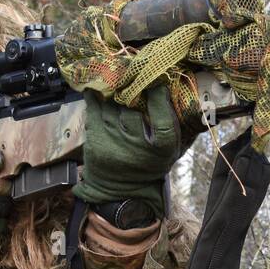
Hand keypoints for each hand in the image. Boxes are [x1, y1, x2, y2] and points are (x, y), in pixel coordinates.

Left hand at [72, 85, 193, 217]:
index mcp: (161, 151)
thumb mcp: (171, 152)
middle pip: (134, 108)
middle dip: (133, 90)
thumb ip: (175, 125)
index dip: (160, 99)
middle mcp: (136, 147)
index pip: (164, 122)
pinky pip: (94, 108)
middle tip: (133, 77)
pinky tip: (99, 89)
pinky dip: (96, 96)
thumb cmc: (150, 165)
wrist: (121, 191)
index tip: (158, 84)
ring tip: (117, 82)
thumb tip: (174, 90)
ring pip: (112, 104)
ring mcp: (113, 142)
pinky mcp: (95, 139)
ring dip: (114, 92)